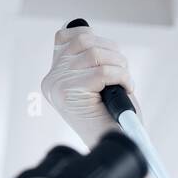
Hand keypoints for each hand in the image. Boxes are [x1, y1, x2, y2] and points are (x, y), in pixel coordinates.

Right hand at [41, 26, 139, 147]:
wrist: (115, 147)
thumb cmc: (112, 118)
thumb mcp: (99, 82)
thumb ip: (89, 58)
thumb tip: (86, 30)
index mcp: (54, 76)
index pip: (65, 36)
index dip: (93, 39)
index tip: (109, 58)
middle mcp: (52, 79)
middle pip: (83, 41)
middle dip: (113, 53)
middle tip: (123, 74)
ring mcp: (58, 85)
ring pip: (94, 54)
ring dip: (119, 65)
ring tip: (124, 82)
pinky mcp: (69, 93)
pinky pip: (102, 71)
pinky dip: (121, 77)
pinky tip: (125, 89)